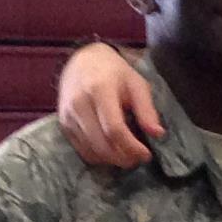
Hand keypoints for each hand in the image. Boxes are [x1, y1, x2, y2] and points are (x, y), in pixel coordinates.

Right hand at [56, 43, 160, 167]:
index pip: (114, 129)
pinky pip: (82, 150)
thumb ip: (146, 109)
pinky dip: (99, 157)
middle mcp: (79, 104)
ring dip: (112, 160)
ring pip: (91, 151)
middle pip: (102, 145)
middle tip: (138, 159)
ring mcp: (68, 116)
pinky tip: (112, 152)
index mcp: (99, 90)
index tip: (146, 154)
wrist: (81, 60)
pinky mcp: (64, 124)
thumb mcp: (136, 83)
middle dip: (123, 158)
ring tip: (127, 156)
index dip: (131, 147)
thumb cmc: (114, 72)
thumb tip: (158, 134)